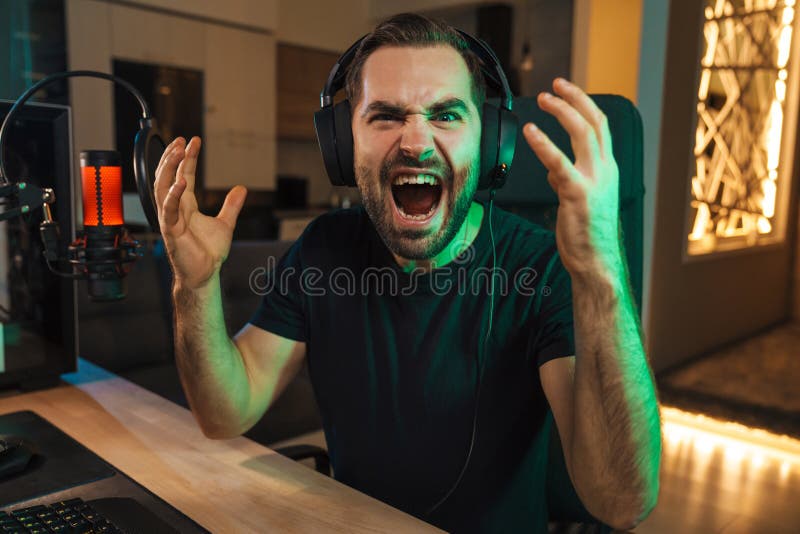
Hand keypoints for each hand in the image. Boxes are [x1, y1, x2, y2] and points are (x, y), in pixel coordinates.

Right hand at [154, 136, 246, 289]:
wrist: (204, 275)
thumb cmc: (208, 253)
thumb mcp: (225, 224)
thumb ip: (231, 206)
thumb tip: (241, 189)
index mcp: (185, 206)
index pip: (183, 175)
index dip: (187, 158)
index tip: (193, 140)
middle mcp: (174, 209)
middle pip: (168, 177)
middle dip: (173, 157)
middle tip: (181, 140)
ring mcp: (170, 219)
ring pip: (163, 188)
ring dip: (169, 168)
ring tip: (178, 151)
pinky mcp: (171, 231)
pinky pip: (168, 210)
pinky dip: (173, 195)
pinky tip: (181, 181)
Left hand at [522, 78, 620, 277]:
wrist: (595, 261)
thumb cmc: (586, 232)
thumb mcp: (578, 199)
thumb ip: (566, 179)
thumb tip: (551, 168)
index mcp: (606, 170)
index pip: (599, 127)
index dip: (583, 105)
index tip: (564, 90)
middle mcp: (605, 170)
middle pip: (594, 122)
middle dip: (575, 98)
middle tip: (553, 85)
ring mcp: (594, 181)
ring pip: (583, 134)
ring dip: (562, 112)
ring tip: (542, 100)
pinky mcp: (578, 194)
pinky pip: (559, 162)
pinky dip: (544, 143)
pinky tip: (530, 132)